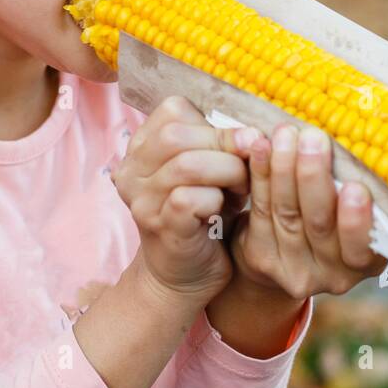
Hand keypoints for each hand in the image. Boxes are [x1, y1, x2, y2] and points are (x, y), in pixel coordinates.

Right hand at [111, 95, 260, 302]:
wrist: (184, 278)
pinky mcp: (160, 227)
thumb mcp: (210, 170)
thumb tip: (255, 132)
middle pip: (177, 134)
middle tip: (250, 160)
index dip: (212, 121)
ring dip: (227, 170)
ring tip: (242, 186)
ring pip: (187, 164)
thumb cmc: (204, 216)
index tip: (237, 141)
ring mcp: (142, 200)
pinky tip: (224, 210)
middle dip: (224, 143)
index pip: (172, 110)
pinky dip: (217, 199)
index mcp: (142, 148)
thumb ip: (222, 145)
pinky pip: (189, 198)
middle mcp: (133, 171)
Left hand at [229, 123, 387, 299]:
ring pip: (287, 213)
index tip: (355, 186)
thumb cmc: (337, 216)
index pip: (362, 247)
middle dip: (314, 177)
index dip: (357, 220)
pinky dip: (261, 174)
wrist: (288, 254)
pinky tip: (261, 147)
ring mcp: (293, 268)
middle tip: (314, 138)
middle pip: (319, 224)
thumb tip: (363, 143)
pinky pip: (261, 209)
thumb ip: (360, 189)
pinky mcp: (261, 256)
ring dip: (284, 168)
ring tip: (286, 134)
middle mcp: (333, 275)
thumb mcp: (358, 211)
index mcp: (367, 262)